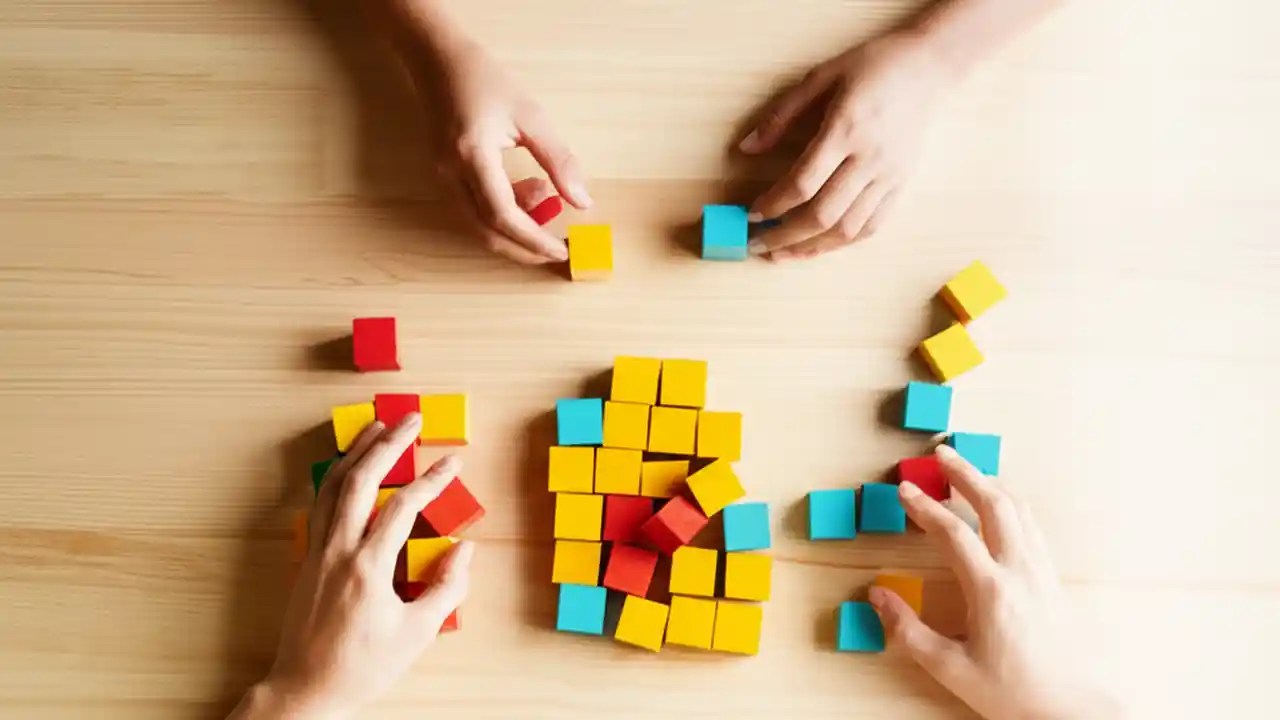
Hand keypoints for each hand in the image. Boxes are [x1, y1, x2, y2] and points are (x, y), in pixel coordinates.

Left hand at [229, 414, 473, 719]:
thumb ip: (446, 588)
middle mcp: (338, 551)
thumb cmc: (361, 667)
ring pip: (334, 487)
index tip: (454, 463)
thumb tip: (464, 550)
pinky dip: (335, 478)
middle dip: (388, 444)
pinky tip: (348, 468)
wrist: (305, 690)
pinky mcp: (307, 560)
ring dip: (357, 452)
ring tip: (377, 427)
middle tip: (411, 419)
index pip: (403, 509)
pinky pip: (320, 505)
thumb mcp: (416, 634)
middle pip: (361, 481)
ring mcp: (318, 552)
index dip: (432, 482)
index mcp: (367, 568)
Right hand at [384, 2, 589, 264]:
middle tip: (556, 250)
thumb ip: (558, 160)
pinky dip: (501, 215)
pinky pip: (473, 211)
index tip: (561, 250)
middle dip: (523, 248)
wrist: (439, 61)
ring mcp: (443, 179)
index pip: (503, 215)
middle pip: (486, 232)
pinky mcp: (445, 178)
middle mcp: (450, 174)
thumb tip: (582, 201)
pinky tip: (526, 192)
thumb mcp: (531, 116)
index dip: (533, 239)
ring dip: (514, 229)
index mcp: (472, 156)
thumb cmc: (485, 81)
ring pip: (478, 226)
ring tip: (545, 203)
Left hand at [740, 31, 949, 259]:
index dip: (773, 204)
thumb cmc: (873, 66)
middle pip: (823, 214)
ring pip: (848, 228)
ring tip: (783, 254)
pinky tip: (819, 246)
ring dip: (811, 248)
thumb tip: (746, 148)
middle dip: (784, 236)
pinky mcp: (901, 185)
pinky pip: (871, 226)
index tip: (752, 214)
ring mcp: (888, 176)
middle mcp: (868, 159)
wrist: (929, 67)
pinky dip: (842, 242)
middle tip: (758, 244)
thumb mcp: (821, 77)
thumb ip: (781, 115)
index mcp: (846, 129)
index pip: (802, 183)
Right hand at [871, 445, 1125, 719]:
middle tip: (942, 454)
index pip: (953, 534)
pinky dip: (1012, 505)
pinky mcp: (1053, 579)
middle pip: (994, 505)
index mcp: (991, 591)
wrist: (1071, 709)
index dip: (925, 508)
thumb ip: (909, 631)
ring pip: (1019, 510)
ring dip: (991, 484)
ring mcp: (1041, 572)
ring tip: (969, 471)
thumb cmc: (1013, 693)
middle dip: (965, 474)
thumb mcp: (950, 668)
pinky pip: (1033, 527)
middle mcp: (1020, 572)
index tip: (905, 490)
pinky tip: (1002, 506)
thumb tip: (878, 597)